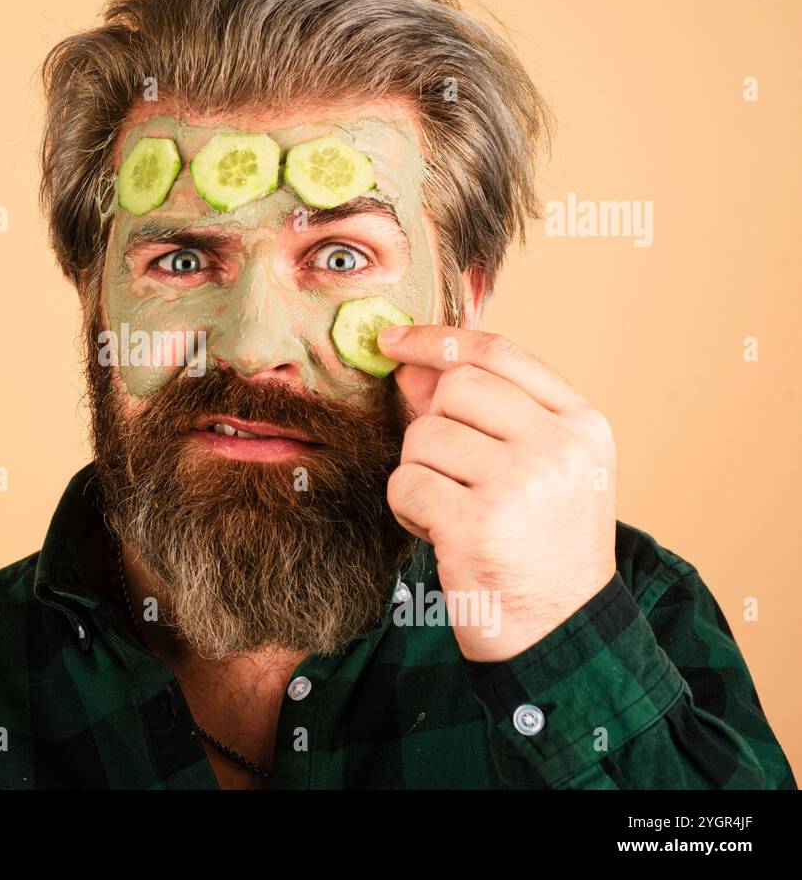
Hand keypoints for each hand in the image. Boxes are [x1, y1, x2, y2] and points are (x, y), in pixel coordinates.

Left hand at [374, 324, 617, 661]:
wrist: (562, 635)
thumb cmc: (541, 548)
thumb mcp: (535, 470)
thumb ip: (481, 413)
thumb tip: (411, 364)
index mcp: (582, 425)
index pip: (499, 353)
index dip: (437, 339)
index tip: (392, 342)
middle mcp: (557, 446)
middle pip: (454, 389)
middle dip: (432, 426)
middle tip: (450, 472)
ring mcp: (520, 483)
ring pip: (422, 438)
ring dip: (420, 475)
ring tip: (452, 512)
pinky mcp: (476, 524)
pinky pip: (405, 485)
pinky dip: (409, 511)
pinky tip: (441, 535)